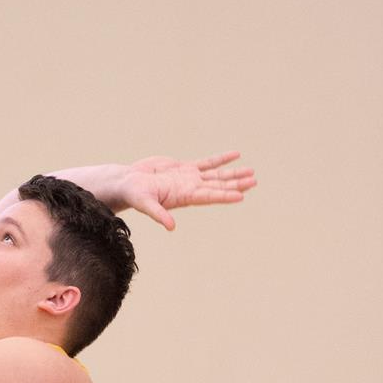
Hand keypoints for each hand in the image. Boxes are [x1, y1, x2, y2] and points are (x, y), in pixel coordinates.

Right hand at [118, 152, 256, 229]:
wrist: (127, 183)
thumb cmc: (134, 195)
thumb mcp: (145, 204)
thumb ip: (158, 214)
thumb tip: (170, 227)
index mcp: (184, 196)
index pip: (209, 196)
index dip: (224, 195)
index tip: (241, 196)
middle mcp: (190, 188)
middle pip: (218, 186)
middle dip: (236, 183)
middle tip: (254, 181)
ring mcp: (189, 178)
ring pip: (216, 175)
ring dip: (233, 174)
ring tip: (251, 172)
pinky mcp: (184, 168)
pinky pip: (207, 163)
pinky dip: (220, 159)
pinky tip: (235, 155)